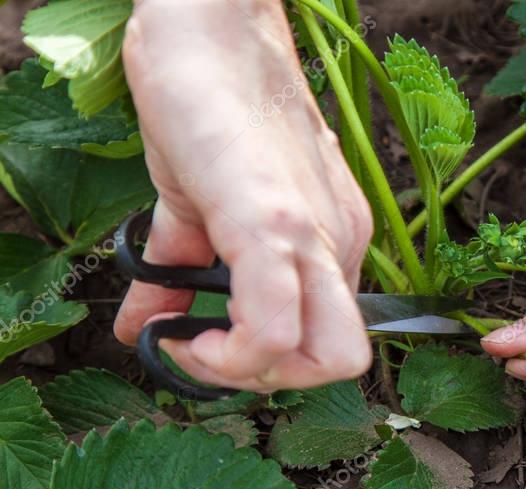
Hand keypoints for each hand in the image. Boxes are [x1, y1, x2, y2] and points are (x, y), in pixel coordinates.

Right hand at [114, 0, 372, 391]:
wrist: (209, 27)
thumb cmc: (211, 108)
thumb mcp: (201, 206)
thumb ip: (182, 272)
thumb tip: (147, 329)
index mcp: (333, 241)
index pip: (331, 340)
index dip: (270, 362)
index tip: (207, 343)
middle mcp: (340, 243)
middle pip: (342, 362)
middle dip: (269, 379)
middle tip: (208, 351)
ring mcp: (314, 235)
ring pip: (326, 359)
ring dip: (247, 373)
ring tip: (188, 338)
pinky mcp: (272, 222)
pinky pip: (274, 327)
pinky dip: (227, 353)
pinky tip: (178, 329)